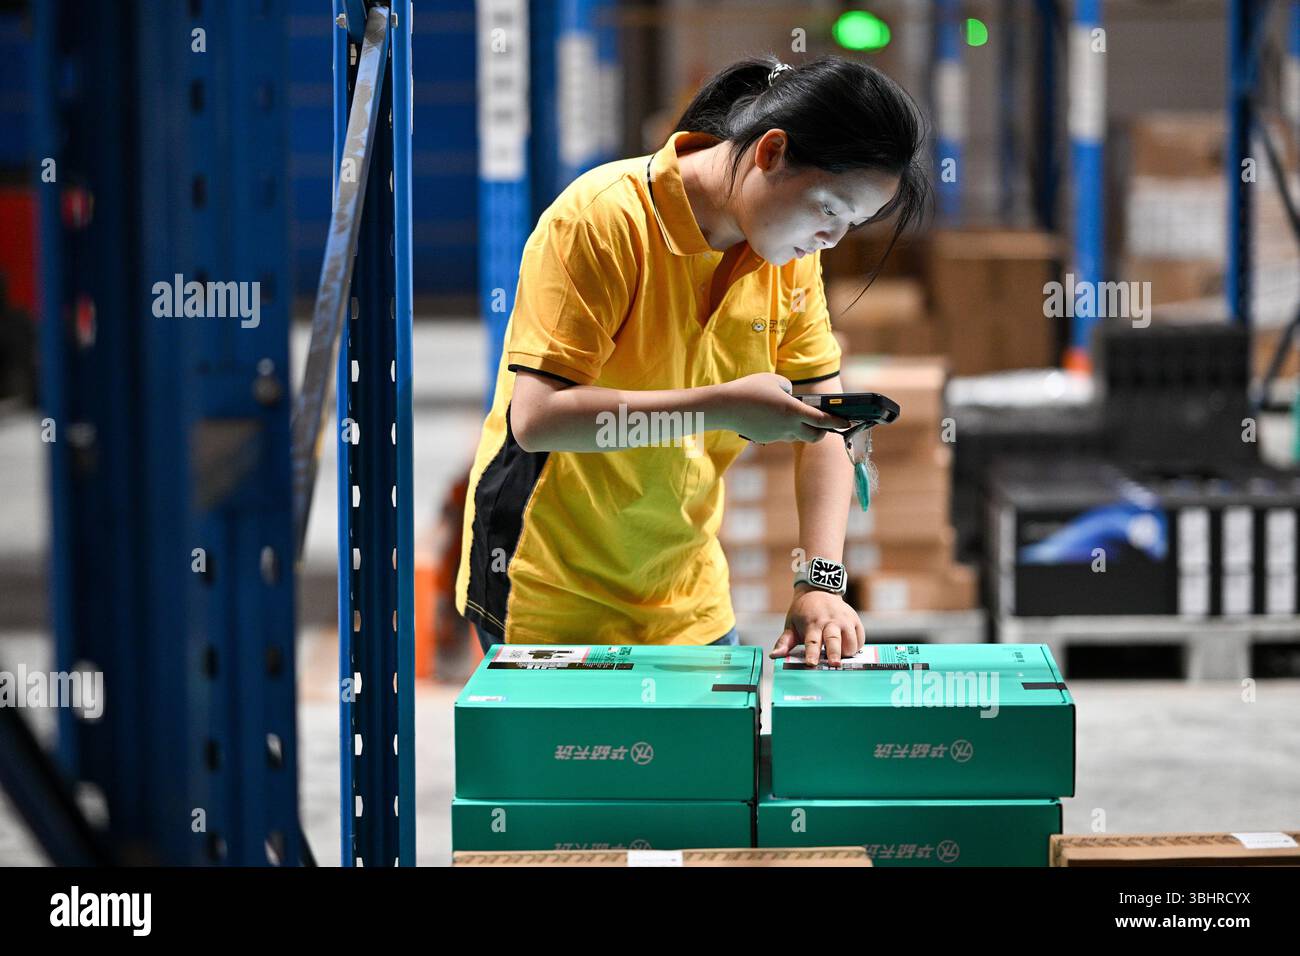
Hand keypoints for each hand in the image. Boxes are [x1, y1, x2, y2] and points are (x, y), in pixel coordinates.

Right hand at [712, 373, 850, 443]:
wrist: (724, 406)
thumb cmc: (750, 388)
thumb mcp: (775, 380)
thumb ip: (790, 389)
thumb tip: (793, 398)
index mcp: (793, 411)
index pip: (823, 420)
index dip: (838, 422)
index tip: (847, 423)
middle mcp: (788, 426)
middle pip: (815, 436)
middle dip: (822, 432)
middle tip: (823, 423)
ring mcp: (777, 435)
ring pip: (797, 436)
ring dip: (801, 429)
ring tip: (794, 415)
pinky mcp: (766, 439)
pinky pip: (781, 435)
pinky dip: (783, 428)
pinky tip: (772, 417)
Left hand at [770, 585, 864, 666]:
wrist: (819, 590)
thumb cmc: (804, 612)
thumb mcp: (791, 624)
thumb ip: (784, 642)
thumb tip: (774, 655)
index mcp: (812, 624)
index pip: (812, 641)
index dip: (811, 653)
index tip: (811, 663)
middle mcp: (830, 621)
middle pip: (834, 640)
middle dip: (834, 652)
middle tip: (835, 664)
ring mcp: (844, 620)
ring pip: (851, 641)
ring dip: (847, 652)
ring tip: (840, 656)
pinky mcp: (855, 620)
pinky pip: (860, 638)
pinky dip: (856, 646)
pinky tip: (848, 648)